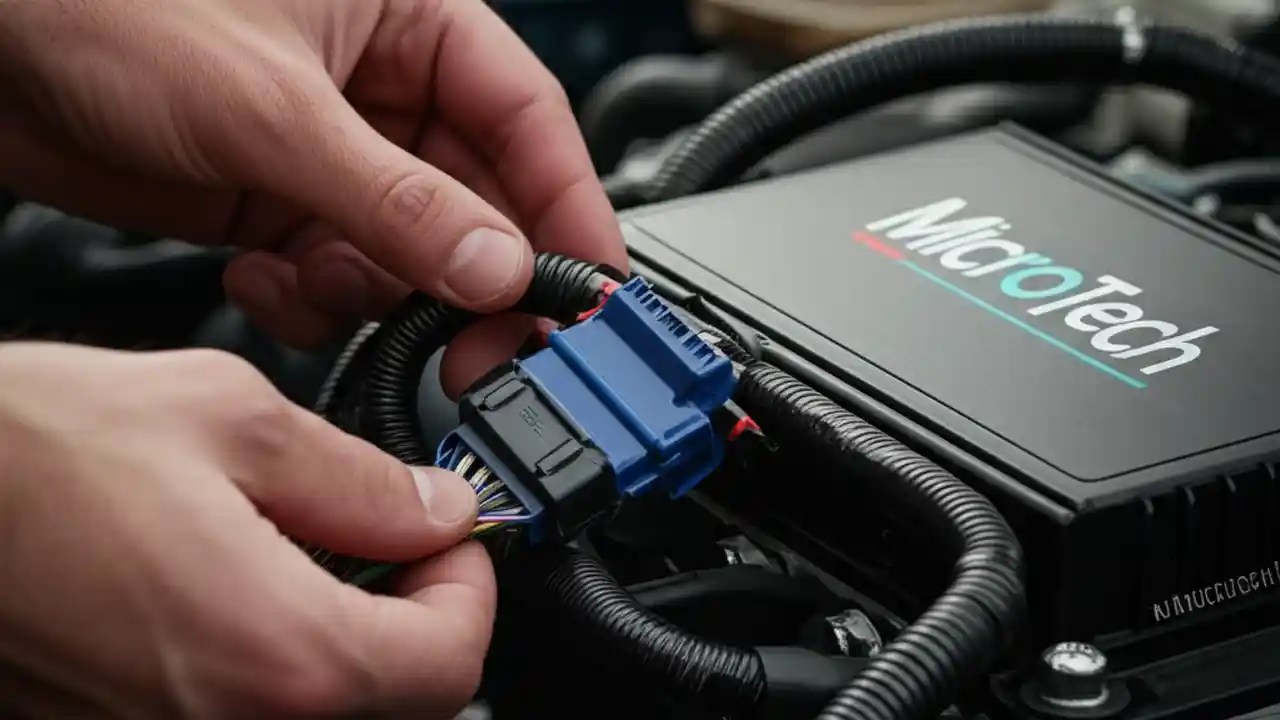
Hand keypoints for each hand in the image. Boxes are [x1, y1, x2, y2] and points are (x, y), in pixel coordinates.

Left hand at [0, 0, 627, 394]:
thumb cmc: (102, 2)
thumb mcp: (271, 109)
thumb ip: (396, 201)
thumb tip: (496, 267)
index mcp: (412, 20)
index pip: (528, 120)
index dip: (567, 208)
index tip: (590, 291)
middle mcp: (383, 89)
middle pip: (479, 201)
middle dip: (476, 279)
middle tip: (487, 348)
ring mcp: (331, 153)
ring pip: (410, 252)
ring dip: (380, 294)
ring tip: (325, 285)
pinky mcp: (279, 203)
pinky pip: (338, 273)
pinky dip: (312, 298)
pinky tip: (263, 276)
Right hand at [0, 343, 493, 718]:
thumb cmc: (27, 457)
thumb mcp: (228, 418)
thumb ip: (359, 479)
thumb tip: (434, 509)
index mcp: (277, 652)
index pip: (450, 662)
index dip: (469, 589)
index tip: (450, 535)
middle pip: (395, 696)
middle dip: (413, 613)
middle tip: (388, 534)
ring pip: (322, 702)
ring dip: (343, 633)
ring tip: (300, 543)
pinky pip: (241, 703)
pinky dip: (270, 652)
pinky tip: (237, 577)